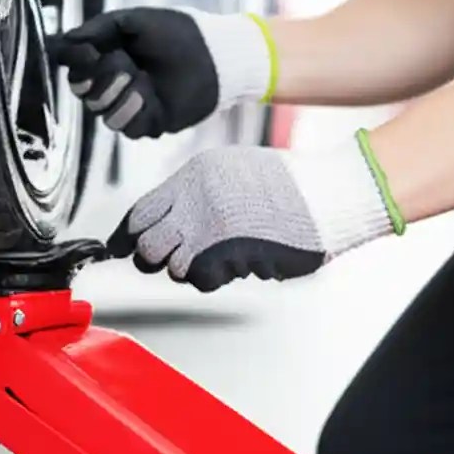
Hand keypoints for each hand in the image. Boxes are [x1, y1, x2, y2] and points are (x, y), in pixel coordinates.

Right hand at [52, 7, 273, 138]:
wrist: (215, 56)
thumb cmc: (178, 33)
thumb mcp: (134, 21)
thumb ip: (98, 28)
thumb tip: (65, 40)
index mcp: (110, 59)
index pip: (76, 70)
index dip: (75, 62)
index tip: (86, 52)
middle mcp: (117, 85)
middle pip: (84, 94)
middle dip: (101, 77)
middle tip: (124, 63)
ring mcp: (133, 106)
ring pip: (103, 113)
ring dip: (120, 94)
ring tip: (143, 79)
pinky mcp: (150, 124)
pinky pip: (128, 127)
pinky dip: (136, 109)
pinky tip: (150, 95)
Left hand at [108, 141, 395, 291]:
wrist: (331, 195)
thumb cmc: (291, 188)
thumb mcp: (232, 172)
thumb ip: (194, 195)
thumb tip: (162, 223)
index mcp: (193, 176)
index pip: (140, 212)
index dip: (129, 236)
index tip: (122, 248)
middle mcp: (193, 200)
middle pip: (147, 246)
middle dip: (158, 258)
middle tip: (183, 256)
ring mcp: (207, 228)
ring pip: (171, 268)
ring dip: (193, 269)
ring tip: (226, 254)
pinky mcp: (224, 253)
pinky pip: (200, 280)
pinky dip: (216, 278)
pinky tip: (241, 262)